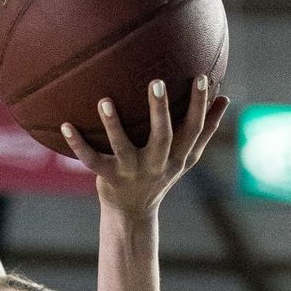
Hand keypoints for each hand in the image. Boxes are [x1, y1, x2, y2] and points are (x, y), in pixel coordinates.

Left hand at [62, 78, 228, 215]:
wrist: (133, 213)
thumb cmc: (161, 174)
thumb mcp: (186, 156)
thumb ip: (205, 129)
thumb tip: (225, 97)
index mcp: (178, 156)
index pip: (194, 129)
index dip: (199, 105)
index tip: (201, 77)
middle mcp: (157, 164)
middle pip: (163, 136)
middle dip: (160, 110)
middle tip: (156, 82)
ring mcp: (132, 172)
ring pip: (123, 147)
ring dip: (113, 125)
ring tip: (105, 101)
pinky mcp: (109, 179)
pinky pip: (92, 160)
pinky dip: (77, 144)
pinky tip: (65, 125)